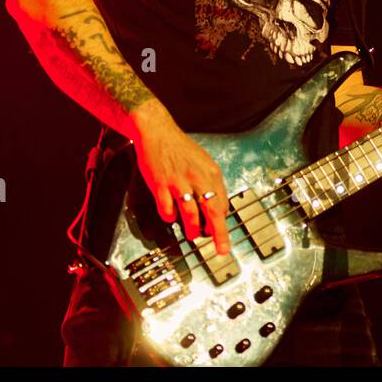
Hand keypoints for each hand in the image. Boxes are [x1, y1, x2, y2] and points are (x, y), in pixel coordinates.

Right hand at [132, 106, 231, 255]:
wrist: (157, 132)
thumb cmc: (181, 149)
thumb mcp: (203, 163)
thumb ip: (210, 185)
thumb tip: (217, 208)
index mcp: (211, 173)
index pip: (223, 203)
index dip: (222, 221)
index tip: (222, 234)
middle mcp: (198, 178)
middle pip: (213, 212)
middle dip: (218, 234)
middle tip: (221, 249)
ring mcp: (179, 182)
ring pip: (190, 215)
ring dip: (193, 230)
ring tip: (193, 235)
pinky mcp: (161, 185)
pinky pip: (167, 211)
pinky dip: (170, 218)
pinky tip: (170, 215)